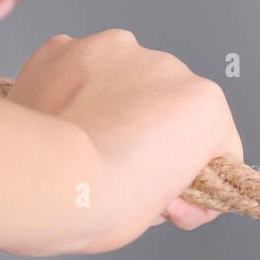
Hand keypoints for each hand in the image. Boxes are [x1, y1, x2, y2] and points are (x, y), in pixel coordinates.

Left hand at [5, 29, 242, 252]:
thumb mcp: (161, 211)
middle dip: (150, 130)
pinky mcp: (67, 47)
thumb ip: (172, 185)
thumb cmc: (103, 202)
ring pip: (120, 76)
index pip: (213, 140)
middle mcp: (167, 66)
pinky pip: (75, 66)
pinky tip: (58, 118)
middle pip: (166, 102)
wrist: (45, 182)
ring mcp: (115, 51)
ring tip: (84, 142)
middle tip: (118, 168)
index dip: (191, 174)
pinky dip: (69, 86)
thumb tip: (165, 188)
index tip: (166, 196)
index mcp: (203, 105)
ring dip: (111, 101)